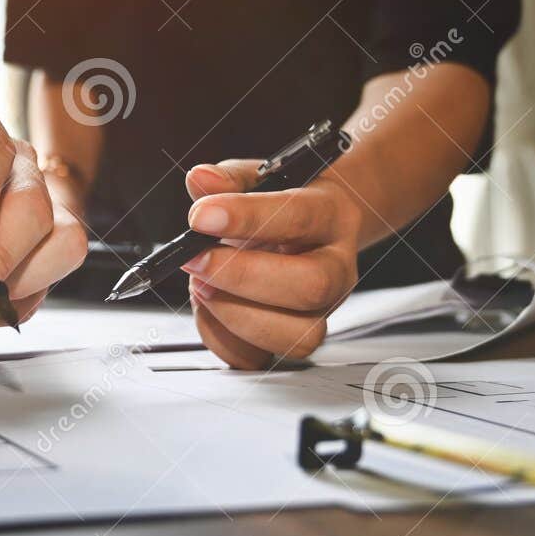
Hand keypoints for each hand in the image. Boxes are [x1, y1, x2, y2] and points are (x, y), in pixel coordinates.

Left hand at [181, 160, 360, 368]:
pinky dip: (222, 338)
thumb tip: (200, 180)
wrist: (315, 227)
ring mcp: (321, 311)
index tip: (201, 216)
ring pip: (296, 336)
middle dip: (241, 277)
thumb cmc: (285, 203)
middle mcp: (337, 269)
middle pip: (310, 286)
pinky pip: (259, 358)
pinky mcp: (293, 340)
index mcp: (332, 216)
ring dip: (234, 314)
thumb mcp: (261, 177)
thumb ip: (230, 178)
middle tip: (196, 260)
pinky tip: (208, 307)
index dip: (248, 218)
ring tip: (201, 285)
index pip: (300, 216)